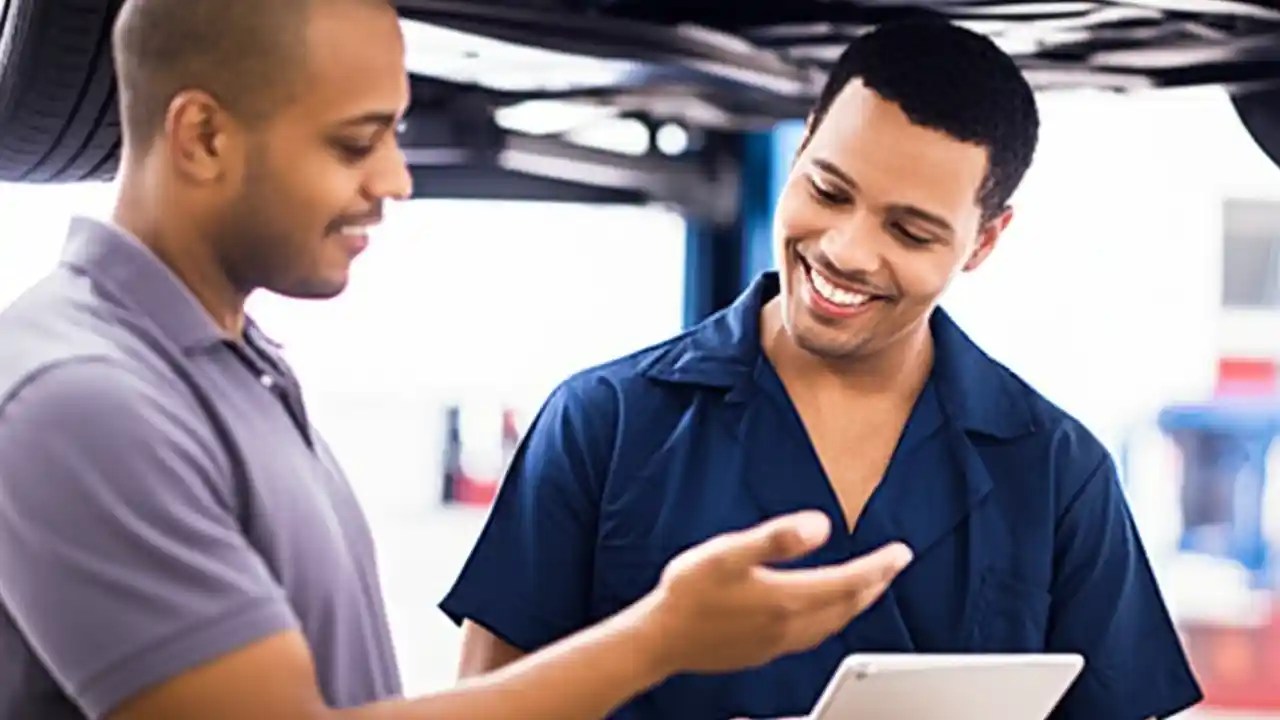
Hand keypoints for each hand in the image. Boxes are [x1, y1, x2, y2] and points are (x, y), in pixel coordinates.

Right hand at [640, 510, 911, 675]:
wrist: (661, 639)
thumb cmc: (689, 592)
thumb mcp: (728, 552)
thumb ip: (775, 538)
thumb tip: (821, 525)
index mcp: (787, 597)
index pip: (848, 582)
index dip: (879, 566)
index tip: (902, 553)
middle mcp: (789, 624)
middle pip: (847, 606)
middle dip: (875, 585)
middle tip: (894, 566)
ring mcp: (778, 642)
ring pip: (833, 624)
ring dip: (856, 604)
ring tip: (869, 588)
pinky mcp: (765, 651)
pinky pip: (812, 636)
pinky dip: (831, 620)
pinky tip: (822, 613)